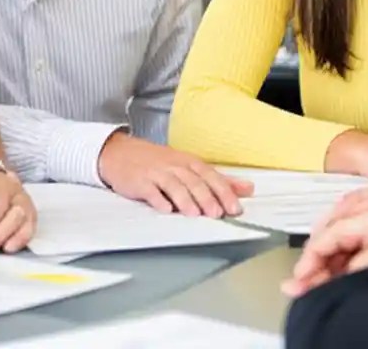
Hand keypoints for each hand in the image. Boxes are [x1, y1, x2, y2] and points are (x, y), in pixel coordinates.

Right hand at [98, 132, 253, 216]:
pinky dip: (158, 200)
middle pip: (194, 181)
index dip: (224, 191)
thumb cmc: (158, 162)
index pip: (210, 176)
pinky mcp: (139, 181)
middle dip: (207, 198)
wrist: (120, 153)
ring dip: (185, 200)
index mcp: (189, 162)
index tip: (235, 208)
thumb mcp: (188, 166)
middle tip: (217, 213)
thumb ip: (217, 179)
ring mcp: (156, 172)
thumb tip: (247, 188)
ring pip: (174, 185)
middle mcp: (174, 165)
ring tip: (195, 214)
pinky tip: (165, 209)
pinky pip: (150, 190)